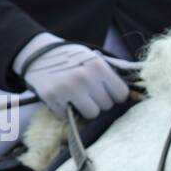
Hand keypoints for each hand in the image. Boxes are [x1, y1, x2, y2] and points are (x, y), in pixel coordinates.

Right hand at [13, 33, 130, 118]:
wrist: (38, 53)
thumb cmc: (71, 58)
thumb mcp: (93, 59)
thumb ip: (109, 75)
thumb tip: (133, 95)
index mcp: (98, 66)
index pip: (121, 94)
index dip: (115, 95)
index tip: (106, 91)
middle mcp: (84, 77)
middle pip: (107, 105)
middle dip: (99, 101)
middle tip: (88, 92)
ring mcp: (67, 89)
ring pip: (92, 114)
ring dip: (86, 109)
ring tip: (78, 97)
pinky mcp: (52, 98)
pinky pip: (70, 116)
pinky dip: (67, 110)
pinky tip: (63, 98)